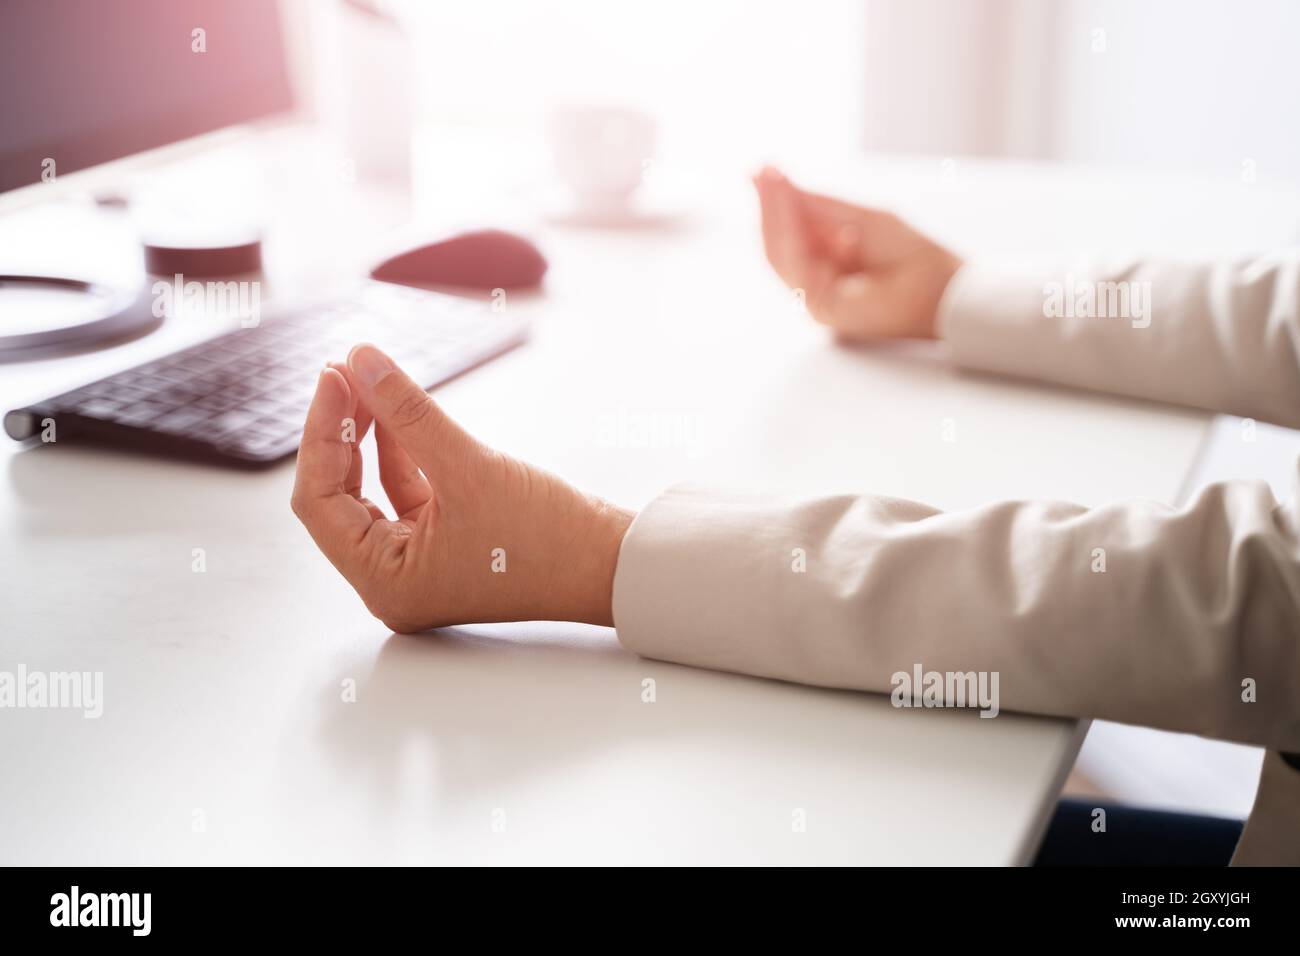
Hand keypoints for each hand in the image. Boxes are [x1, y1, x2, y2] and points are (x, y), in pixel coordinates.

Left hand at [291, 345, 633, 631]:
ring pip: (372, 490)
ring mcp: (420, 565)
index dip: (321, 434)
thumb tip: (360, 359)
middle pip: (339, 496)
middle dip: (341, 432)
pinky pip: (407, 493)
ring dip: (370, 435)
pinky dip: (401, 452)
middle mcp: (394, 581)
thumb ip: (407, 411)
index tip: (333, 376)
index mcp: (385, 583)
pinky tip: (397, 411)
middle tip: (344, 369)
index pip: (320, 502)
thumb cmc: (548, 537)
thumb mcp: (469, 466)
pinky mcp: (446, 546)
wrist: (612, 564)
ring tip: (366, 378)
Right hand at [753, 166, 962, 340]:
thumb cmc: (911, 254)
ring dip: (773, 214)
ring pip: (780, 254)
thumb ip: (816, 205)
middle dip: (770, 206)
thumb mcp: (859, 218)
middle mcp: (818, 281)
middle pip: (780, 243)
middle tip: (761, 172)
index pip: (792, 233)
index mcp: (828, 262)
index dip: (776, 202)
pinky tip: (786, 203)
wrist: (942, 288)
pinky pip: (794, 265)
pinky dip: (788, 231)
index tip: (765, 170)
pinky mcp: (820, 308)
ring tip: (769, 180)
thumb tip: (774, 179)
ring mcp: (816, 298)